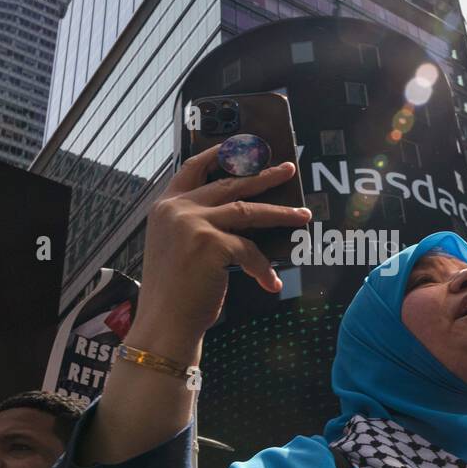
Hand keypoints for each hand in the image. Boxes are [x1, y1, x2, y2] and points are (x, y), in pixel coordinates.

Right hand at [132, 144, 311, 347]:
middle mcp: (177, 209)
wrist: (164, 323)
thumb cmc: (174, 292)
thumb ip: (196, 225)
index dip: (219, 154)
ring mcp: (193, 224)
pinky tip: (271, 284)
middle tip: (289, 170)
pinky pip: (250, 251)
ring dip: (280, 213)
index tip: (242, 145)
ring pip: (248, 210)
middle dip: (264, 175)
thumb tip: (240, 214)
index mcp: (165, 207)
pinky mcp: (211, 243)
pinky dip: (263, 269)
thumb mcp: (177, 247)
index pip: (192, 168)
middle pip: (230, 184)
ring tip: (302, 214)